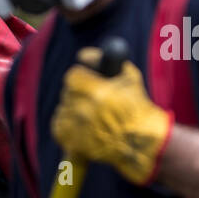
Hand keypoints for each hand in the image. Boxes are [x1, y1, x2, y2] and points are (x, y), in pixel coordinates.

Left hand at [52, 47, 172, 184]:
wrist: (139, 142)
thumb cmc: (137, 108)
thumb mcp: (128, 77)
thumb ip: (104, 60)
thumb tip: (82, 55)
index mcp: (97, 93)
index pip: (72, 76)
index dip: (80, 76)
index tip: (87, 79)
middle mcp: (84, 111)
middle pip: (68, 92)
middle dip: (79, 92)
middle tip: (92, 98)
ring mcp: (76, 129)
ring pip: (63, 108)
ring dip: (73, 108)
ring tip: (91, 114)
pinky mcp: (70, 142)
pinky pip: (59, 124)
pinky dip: (68, 123)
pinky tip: (83, 125)